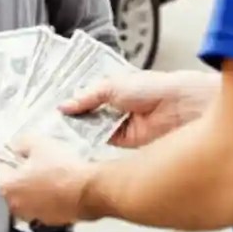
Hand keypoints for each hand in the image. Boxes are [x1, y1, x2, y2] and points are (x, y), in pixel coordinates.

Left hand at [0, 135, 96, 225]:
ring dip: (38, 185)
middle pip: (15, 182)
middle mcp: (16, 207)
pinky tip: (64, 184)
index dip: (13, 154)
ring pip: (31, 195)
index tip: (25, 149)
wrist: (91, 190)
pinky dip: (51, 196)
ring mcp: (34, 216)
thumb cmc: (62, 167)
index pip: (1, 166)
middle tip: (41, 158)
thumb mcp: (38, 142)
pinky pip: (46, 204)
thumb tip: (16, 146)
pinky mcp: (52, 221)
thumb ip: (20, 142)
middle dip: (25, 171)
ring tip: (55, 171)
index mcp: (7, 187)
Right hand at [60, 70, 215, 148]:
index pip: (86, 98)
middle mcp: (116, 109)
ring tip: (57, 135)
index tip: (49, 110)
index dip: (70, 104)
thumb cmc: (155, 88)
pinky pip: (102, 145)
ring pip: (92, 132)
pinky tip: (76, 145)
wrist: (182, 108)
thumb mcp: (113, 85)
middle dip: (71, 120)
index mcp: (114, 90)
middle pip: (86, 116)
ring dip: (79, 133)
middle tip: (49, 125)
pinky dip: (91, 145)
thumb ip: (88, 97)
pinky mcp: (126, 145)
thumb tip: (64, 105)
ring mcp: (120, 127)